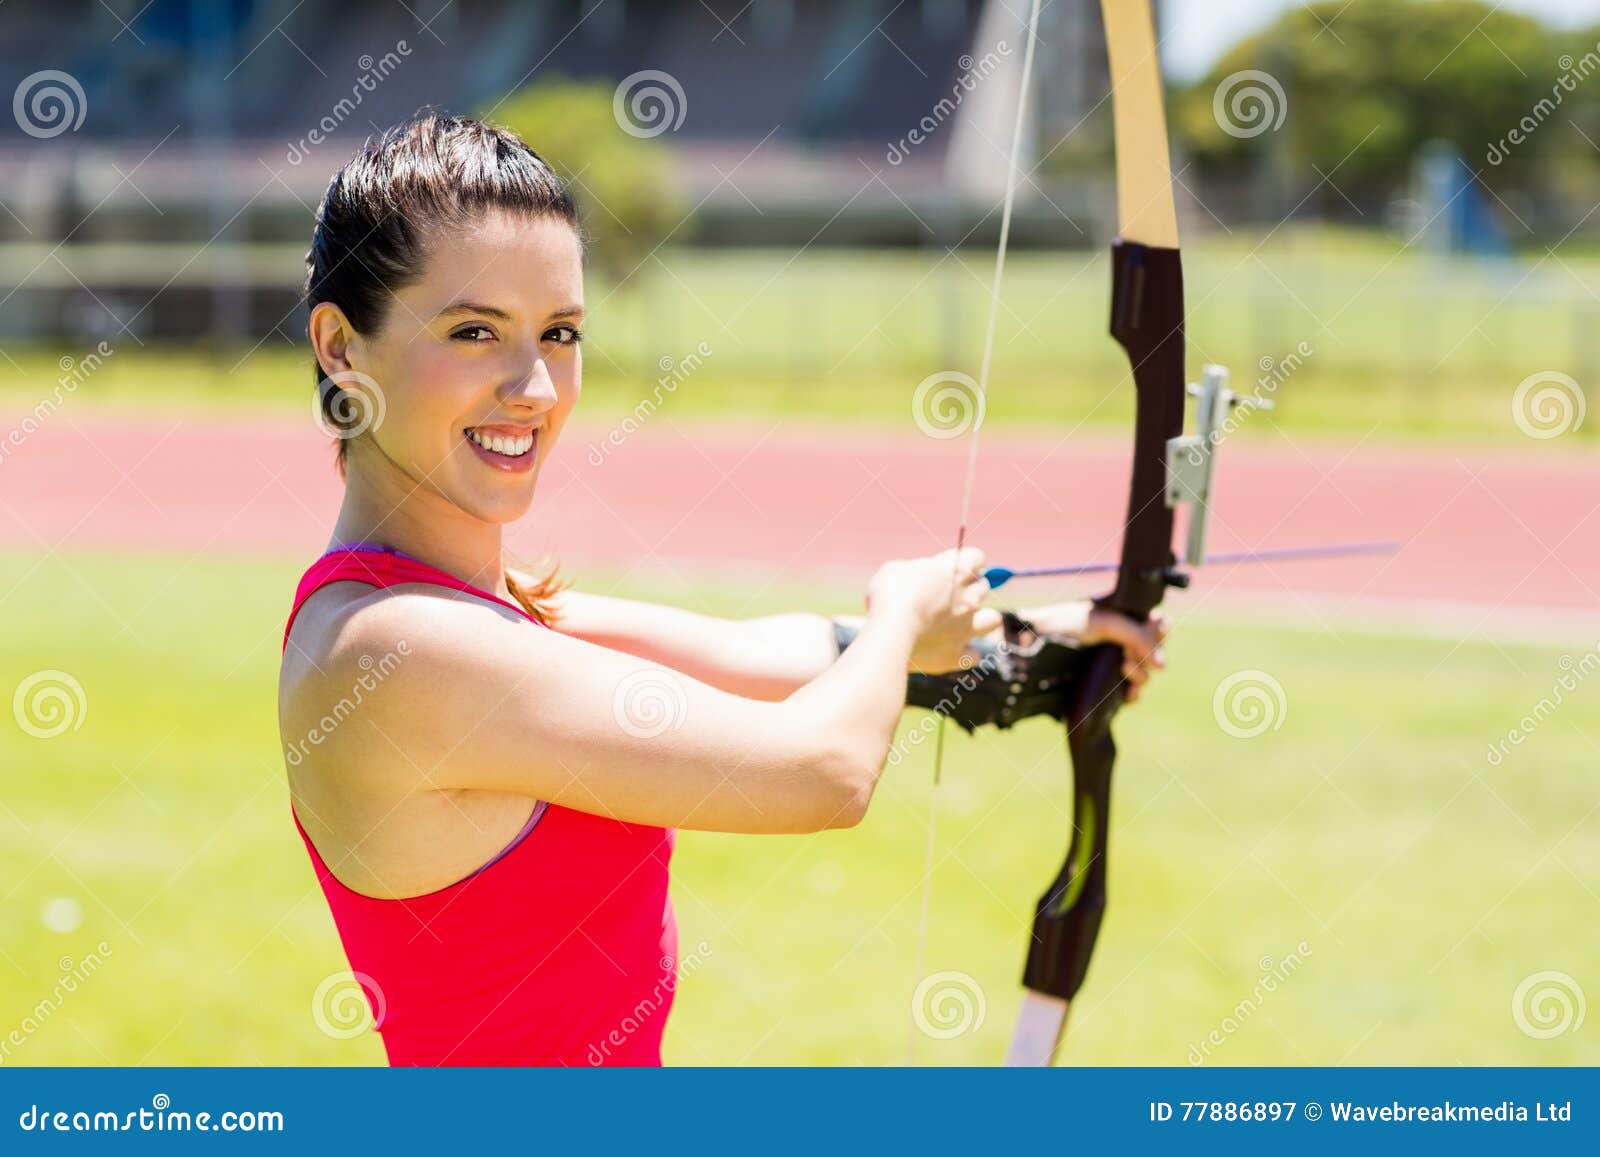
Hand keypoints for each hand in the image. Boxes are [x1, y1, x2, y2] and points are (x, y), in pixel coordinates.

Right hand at [866, 548, 995, 672]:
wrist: (891, 633)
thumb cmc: (889, 594)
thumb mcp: (895, 569)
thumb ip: (915, 570)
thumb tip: (919, 577)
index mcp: (957, 570)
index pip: (977, 557)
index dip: (966, 562)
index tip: (952, 568)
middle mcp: (970, 597)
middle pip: (984, 587)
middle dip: (969, 589)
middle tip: (948, 595)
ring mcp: (967, 627)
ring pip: (993, 619)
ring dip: (981, 619)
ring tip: (960, 623)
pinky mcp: (957, 654)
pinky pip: (973, 654)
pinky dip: (964, 652)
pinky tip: (948, 650)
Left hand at [1011, 600, 1169, 704]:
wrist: (1028, 654)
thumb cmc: (1060, 627)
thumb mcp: (1103, 621)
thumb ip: (1137, 635)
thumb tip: (1162, 665)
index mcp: (1116, 614)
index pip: (1151, 620)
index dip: (1159, 628)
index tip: (1156, 633)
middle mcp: (1116, 637)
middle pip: (1152, 648)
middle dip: (1149, 653)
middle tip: (1129, 656)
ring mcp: (1109, 662)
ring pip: (1143, 672)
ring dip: (1141, 674)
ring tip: (1125, 671)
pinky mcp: (1102, 685)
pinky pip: (1129, 693)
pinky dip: (1133, 694)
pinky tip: (1129, 694)